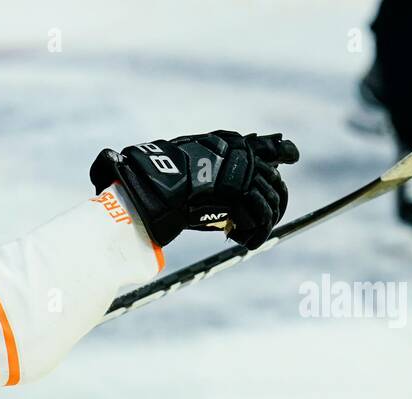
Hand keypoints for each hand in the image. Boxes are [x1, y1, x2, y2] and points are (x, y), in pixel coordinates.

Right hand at [90, 131, 298, 249]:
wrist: (146, 191)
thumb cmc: (144, 180)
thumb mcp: (162, 167)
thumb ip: (169, 167)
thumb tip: (121, 166)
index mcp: (220, 144)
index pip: (258, 143)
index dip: (277, 149)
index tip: (290, 155)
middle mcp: (235, 154)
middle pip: (270, 176)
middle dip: (276, 198)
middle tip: (270, 217)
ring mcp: (239, 173)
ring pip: (267, 198)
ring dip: (264, 220)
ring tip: (252, 236)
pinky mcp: (241, 194)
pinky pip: (259, 216)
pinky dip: (256, 232)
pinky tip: (246, 243)